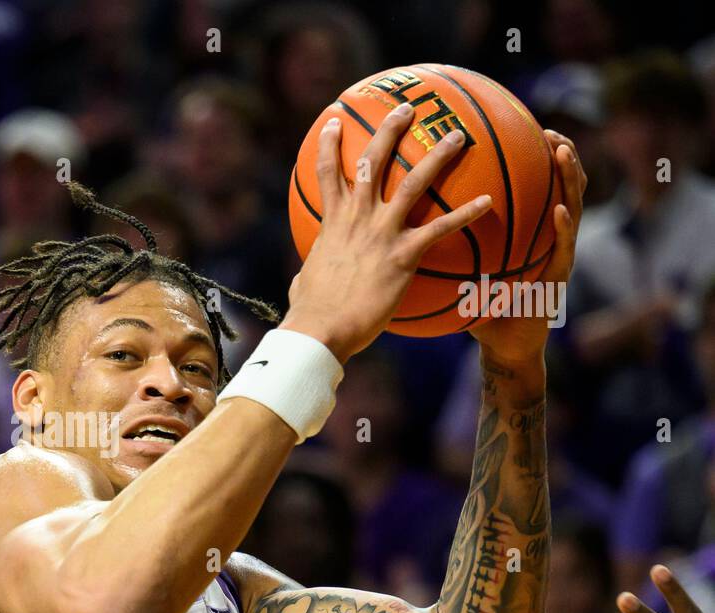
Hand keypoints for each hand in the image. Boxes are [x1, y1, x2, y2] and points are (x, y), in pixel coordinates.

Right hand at [283, 102, 492, 362]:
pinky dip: (465, 214)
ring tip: (456, 136)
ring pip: (412, 182)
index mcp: (332, 223)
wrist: (322, 328)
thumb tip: (302, 281)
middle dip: (389, 130)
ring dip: (436, 157)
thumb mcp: (303, 283)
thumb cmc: (310, 312)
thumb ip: (309, 271)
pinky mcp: (403, 255)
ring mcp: (381, 233)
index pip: (328, 172)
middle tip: (406, 108)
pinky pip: (440, 229)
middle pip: (373, 161)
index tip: (336, 121)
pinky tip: (486, 202)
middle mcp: (357, 218)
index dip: (330, 144)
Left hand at [469, 129, 587, 366]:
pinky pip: (563, 247)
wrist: (505, 345)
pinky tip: (560, 210)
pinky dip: (563, 228)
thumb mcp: (463, 272)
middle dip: (558, 153)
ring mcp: (556, 252)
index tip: (520, 127)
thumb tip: (406, 224)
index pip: (530, 185)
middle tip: (546, 128)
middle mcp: (543, 234)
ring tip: (562, 153)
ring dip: (568, 177)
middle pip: (555, 185)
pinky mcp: (558, 276)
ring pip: (571, 204)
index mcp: (524, 228)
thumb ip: (446, 247)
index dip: (529, 157)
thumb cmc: (481, 308)